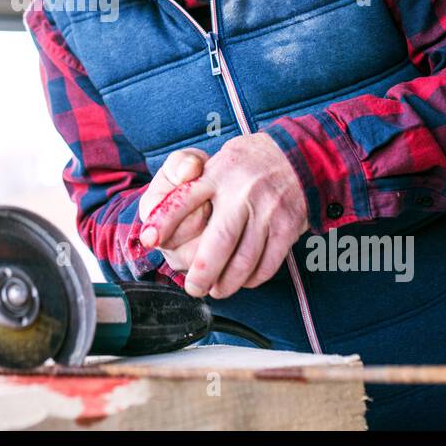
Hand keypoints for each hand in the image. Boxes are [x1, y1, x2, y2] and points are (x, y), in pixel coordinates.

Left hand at [144, 132, 308, 299]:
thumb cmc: (245, 165)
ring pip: (244, 260)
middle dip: (202, 273)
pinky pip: (268, 263)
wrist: (297, 155)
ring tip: (217, 290)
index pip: (183, 200)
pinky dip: (253, 278)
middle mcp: (241, 191)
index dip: (163, 221)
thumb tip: (157, 214)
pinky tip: (245, 280)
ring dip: (228, 283)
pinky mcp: (288, 225)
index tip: (148, 240)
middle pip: (217, 243)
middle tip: (193, 288)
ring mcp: (267, 209)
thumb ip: (185, 183)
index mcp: (216, 174)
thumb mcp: (213, 163)